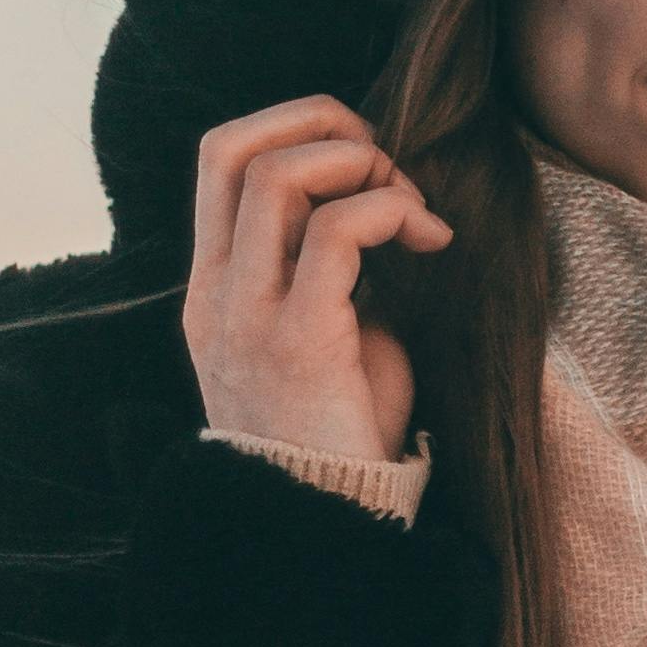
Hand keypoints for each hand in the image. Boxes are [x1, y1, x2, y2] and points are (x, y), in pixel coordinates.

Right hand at [183, 98, 451, 462]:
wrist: (326, 520)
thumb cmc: (339, 428)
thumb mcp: (320, 330)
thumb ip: (328, 264)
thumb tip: (376, 198)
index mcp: (214, 286)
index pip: (219, 156)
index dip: (294, 125)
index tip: (361, 162)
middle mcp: (216, 293)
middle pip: (240, 147)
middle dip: (328, 125)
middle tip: (389, 170)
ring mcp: (248, 316)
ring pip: (280, 174)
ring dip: (362, 165)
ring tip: (411, 211)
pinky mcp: (299, 342)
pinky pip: (341, 230)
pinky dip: (394, 211)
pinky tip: (432, 242)